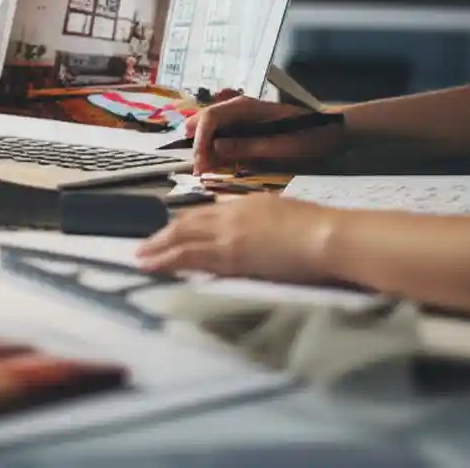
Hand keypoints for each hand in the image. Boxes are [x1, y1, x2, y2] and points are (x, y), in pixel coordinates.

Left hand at [136, 194, 335, 283]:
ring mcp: (228, 233)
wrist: (329, 237)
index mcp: (249, 204)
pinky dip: (166, 259)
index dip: (188, 222)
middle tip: (146, 244)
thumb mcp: (289, 217)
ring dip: (158, 247)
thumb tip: (264, 233)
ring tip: (140, 256)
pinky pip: (188, 256)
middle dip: (165, 233)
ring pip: (182, 236)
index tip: (173, 230)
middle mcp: (233, 214)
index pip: (209, 212)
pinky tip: (151, 266)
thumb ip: (270, 223)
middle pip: (189, 221)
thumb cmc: (322, 231)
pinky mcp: (228, 255)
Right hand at [186, 96, 344, 173]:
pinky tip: (218, 166)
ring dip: (206, 149)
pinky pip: (224, 138)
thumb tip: (215, 149)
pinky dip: (217, 152)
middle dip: (197, 144)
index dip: (201, 141)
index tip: (200, 164)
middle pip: (205, 121)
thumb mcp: (279, 144)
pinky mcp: (246, 130)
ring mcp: (241, 119)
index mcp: (245, 107)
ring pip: (212, 130)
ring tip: (206, 171)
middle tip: (199, 169)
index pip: (211, 118)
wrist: (329, 132)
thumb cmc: (308, 135)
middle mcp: (239, 109)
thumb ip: (247, 145)